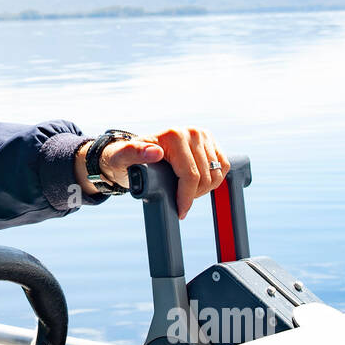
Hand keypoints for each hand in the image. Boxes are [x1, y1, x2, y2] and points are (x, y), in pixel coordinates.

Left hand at [79, 128, 229, 219]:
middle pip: (205, 176)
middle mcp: (191, 133)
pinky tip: (198, 184)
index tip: (180, 211)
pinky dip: (214, 179)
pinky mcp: (210, 141)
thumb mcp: (121, 158)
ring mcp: (202, 135)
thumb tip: (154, 152)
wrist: (132, 152)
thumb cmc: (125, 158)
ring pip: (216, 173)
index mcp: (173, 136)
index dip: (186, 197)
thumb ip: (131, 153)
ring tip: (186, 192)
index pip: (190, 175)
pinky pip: (223, 165)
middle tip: (180, 202)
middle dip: (193, 195)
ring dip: (204, 189)